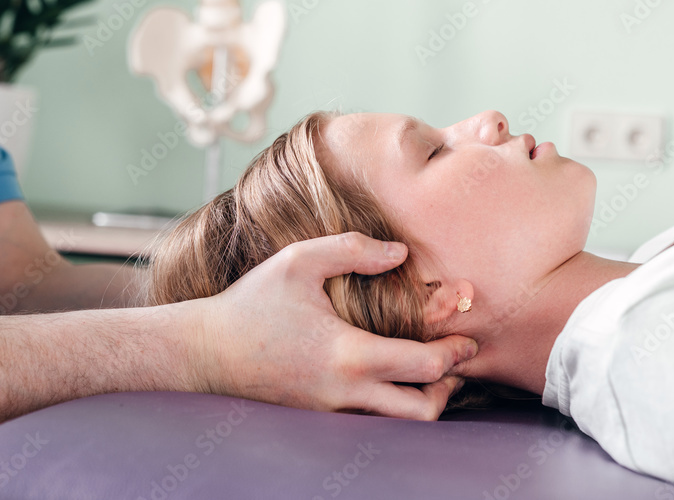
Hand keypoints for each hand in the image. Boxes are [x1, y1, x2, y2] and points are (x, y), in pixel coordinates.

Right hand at [181, 232, 477, 419]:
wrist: (204, 352)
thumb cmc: (253, 303)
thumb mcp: (300, 261)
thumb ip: (354, 250)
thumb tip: (401, 253)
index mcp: (348, 354)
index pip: (423, 365)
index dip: (456, 351)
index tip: (469, 336)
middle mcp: (345, 392)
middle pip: (422, 412)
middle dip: (449, 387)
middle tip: (456, 363)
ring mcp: (332, 411)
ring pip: (398, 424)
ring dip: (423, 399)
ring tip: (431, 371)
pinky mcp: (321, 417)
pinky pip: (373, 418)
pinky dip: (393, 401)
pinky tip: (393, 374)